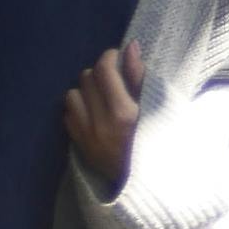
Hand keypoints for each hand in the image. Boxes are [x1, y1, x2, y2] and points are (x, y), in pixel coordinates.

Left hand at [63, 38, 145, 186]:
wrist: (152, 182)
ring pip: (72, 95)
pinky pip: (68, 116)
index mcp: (124, 113)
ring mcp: (87, 137)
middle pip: (86, 79)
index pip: (104, 70)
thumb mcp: (156, 108)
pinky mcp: (80, 147)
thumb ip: (140, 76)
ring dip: (85, 91)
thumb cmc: (161, 140)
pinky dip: (79, 110)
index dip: (109, 57)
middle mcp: (101, 124)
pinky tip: (94, 114)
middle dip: (99, 73)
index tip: (117, 58)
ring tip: (100, 96)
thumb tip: (130, 45)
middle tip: (112, 79)